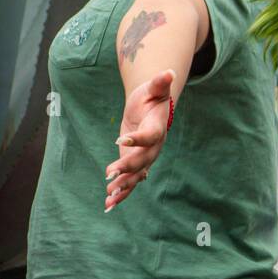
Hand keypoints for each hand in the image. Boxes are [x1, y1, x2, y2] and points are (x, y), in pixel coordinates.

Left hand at [105, 69, 173, 211]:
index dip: (136, 139)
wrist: (153, 109)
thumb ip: (160, 83)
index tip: (120, 139)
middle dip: (126, 168)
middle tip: (109, 174)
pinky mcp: (136, 164)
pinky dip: (121, 194)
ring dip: (123, 187)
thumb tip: (169, 72)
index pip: (149, 136)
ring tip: (109, 197)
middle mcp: (154, 147)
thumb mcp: (154, 88)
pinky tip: (108, 205)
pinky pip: (131, 181)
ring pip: (137, 175)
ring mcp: (146, 157)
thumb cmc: (151, 97)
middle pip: (142, 160)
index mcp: (157, 128)